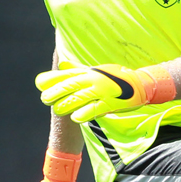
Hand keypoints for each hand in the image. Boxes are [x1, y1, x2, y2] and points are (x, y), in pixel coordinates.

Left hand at [36, 63, 175, 122]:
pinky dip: (85, 113)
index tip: (39, 83)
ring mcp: (103, 91)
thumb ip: (78, 69)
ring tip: (57, 109)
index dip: (52, 78)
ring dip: (67, 104)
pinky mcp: (111, 103)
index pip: (68, 74)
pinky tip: (76, 117)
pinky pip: (96, 108)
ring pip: (81, 97)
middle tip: (45, 98)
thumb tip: (61, 64)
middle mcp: (95, 79)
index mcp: (90, 72)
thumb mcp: (97, 70)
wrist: (141, 84)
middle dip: (56, 91)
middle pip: (71, 85)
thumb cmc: (116, 77)